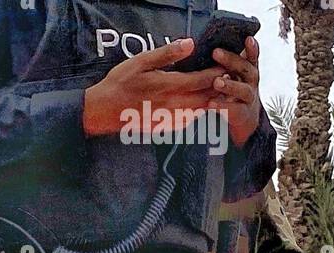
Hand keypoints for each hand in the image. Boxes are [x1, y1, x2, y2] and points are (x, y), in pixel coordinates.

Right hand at [83, 38, 227, 137]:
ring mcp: (167, 118)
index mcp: (168, 86)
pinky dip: (196, 114)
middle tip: (230, 79)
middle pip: (205, 98)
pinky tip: (199, 107)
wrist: (104, 111)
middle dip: (219, 88)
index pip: (202, 80)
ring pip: (198, 111)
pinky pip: (186, 122)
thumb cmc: (120, 83)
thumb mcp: (141, 61)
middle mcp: (171, 105)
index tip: (228, 65)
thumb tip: (189, 44)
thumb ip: (167, 54)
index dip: (218, 73)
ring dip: (211, 102)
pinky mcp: (162, 126)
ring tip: (220, 92)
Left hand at [209, 38, 261, 145]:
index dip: (251, 48)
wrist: (244, 120)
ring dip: (229, 84)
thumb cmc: (232, 93)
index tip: (247, 38)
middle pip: (245, 68)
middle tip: (216, 52)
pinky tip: (211, 103)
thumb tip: (199, 49)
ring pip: (242, 89)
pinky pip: (234, 109)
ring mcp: (248, 98)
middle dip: (231, 60)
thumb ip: (222, 65)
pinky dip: (223, 106)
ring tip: (216, 82)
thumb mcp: (231, 75)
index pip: (251, 55)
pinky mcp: (242, 114)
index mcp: (248, 69)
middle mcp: (250, 81)